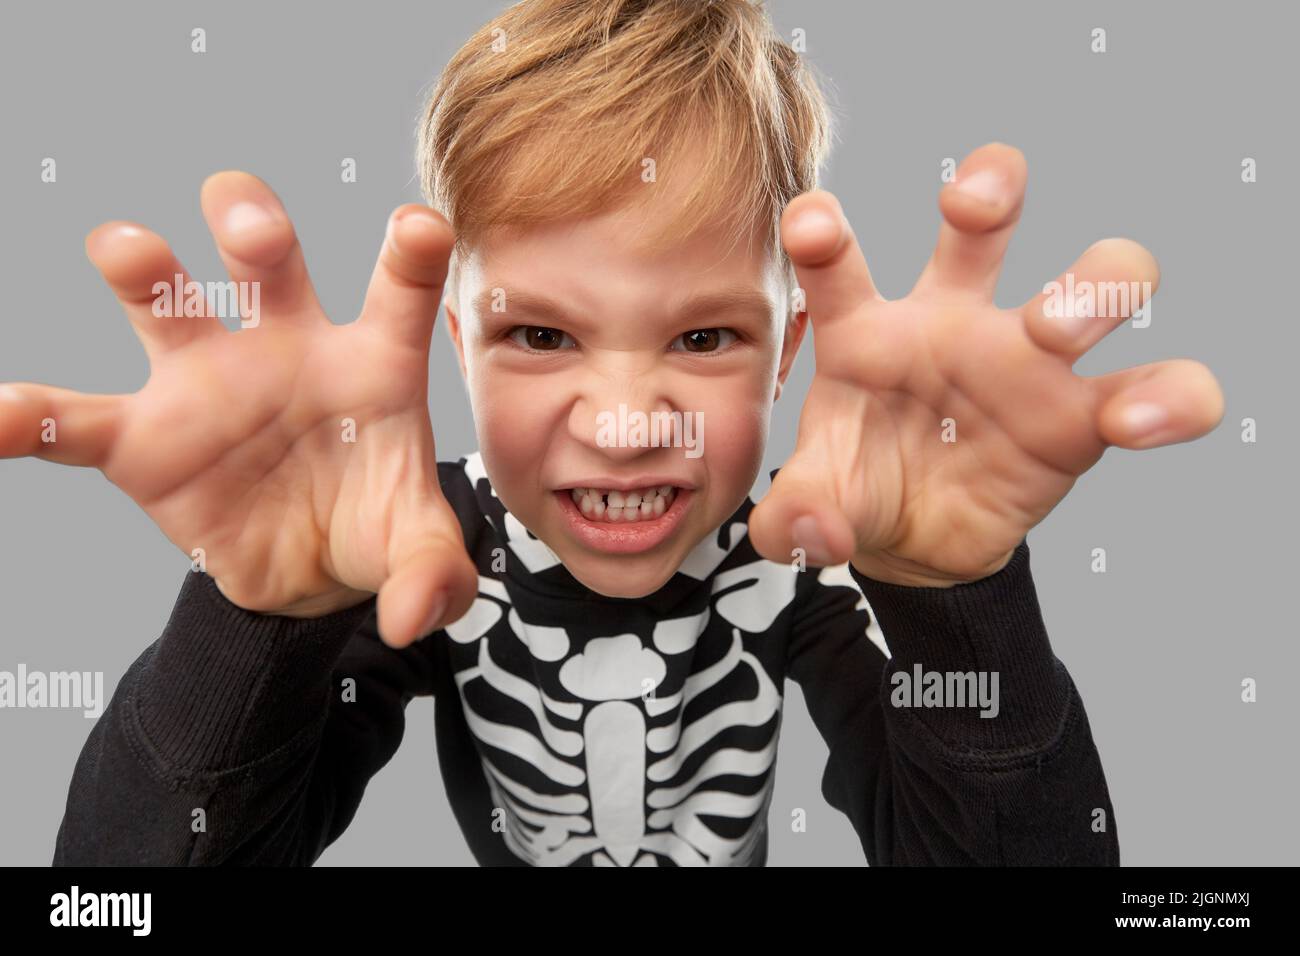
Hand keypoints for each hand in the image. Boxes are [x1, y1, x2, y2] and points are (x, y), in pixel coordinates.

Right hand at [0, 171, 477, 645]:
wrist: (307, 573)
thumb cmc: (375, 527)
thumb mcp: (419, 551)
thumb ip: (435, 575)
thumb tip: (416, 617)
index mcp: (371, 362)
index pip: (398, 294)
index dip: (412, 256)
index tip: (417, 226)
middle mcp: (285, 349)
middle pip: (266, 265)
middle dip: (253, 227)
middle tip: (246, 223)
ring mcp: (207, 386)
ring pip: (166, 306)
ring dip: (143, 268)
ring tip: (122, 246)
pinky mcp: (143, 444)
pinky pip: (68, 423)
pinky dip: (25, 418)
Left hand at [749, 143, 1224, 586]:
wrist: (917, 541)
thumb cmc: (860, 491)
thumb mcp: (815, 506)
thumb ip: (795, 518)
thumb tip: (810, 535)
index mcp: (867, 333)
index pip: (838, 265)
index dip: (823, 233)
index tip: (811, 221)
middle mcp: (950, 324)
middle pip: (984, 224)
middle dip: (991, 193)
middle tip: (975, 211)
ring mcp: (1026, 363)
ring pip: (1093, 283)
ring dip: (1088, 289)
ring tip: (1054, 330)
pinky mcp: (1083, 417)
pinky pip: (1154, 389)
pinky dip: (1168, 397)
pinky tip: (1137, 421)